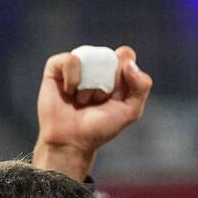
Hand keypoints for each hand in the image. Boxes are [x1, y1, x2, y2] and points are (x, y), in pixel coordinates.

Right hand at [32, 46, 152, 181]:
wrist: (70, 142)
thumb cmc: (98, 128)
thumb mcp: (130, 110)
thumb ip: (142, 86)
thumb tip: (128, 63)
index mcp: (114, 71)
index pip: (125, 55)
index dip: (121, 73)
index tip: (114, 94)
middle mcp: (95, 64)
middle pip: (108, 57)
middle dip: (105, 83)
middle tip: (96, 101)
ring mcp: (76, 65)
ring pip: (90, 57)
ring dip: (88, 84)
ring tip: (81, 100)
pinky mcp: (55, 68)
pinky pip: (70, 59)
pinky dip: (72, 78)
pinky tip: (69, 92)